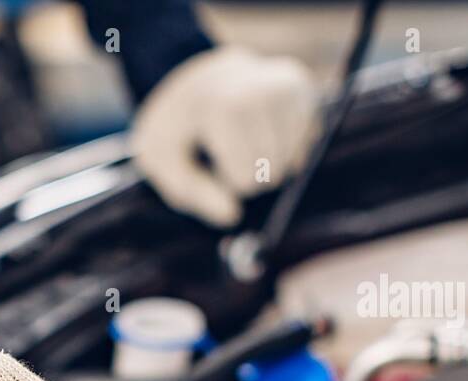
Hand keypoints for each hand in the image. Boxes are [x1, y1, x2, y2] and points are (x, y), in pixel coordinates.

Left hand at [131, 46, 318, 227]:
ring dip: (269, 162)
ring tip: (242, 137)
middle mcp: (266, 91)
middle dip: (250, 174)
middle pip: (274, 174)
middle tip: (227, 148)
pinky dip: (285, 147)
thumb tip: (232, 216)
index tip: (210, 157)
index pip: (248, 182)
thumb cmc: (178, 125)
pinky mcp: (304, 87)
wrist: (196, 77)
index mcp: (226, 108)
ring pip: (293, 163)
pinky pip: (306, 145)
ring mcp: (289, 86)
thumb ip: (193, 192)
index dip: (226, 181)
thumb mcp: (162, 159)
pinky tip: (261, 128)